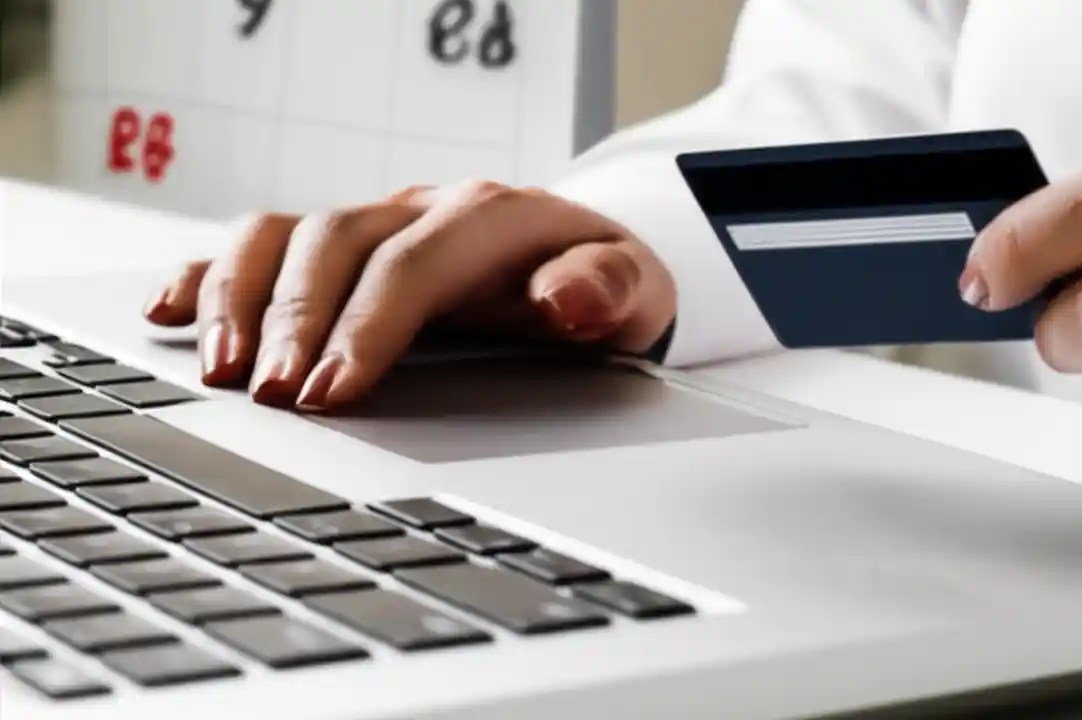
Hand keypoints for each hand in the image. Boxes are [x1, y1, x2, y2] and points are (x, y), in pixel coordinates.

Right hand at [143, 181, 675, 410]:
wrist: (583, 263)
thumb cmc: (602, 283)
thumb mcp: (633, 291)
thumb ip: (608, 288)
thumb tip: (568, 296)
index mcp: (491, 218)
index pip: (415, 263)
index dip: (368, 324)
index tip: (334, 392)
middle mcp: (422, 210)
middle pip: (335, 244)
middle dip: (295, 320)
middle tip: (271, 396)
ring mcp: (376, 223)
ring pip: (284, 233)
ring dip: (239, 296)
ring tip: (217, 366)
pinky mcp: (343, 248)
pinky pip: (262, 244)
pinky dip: (211, 275)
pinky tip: (171, 311)